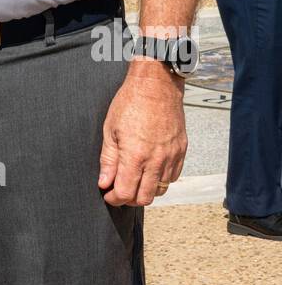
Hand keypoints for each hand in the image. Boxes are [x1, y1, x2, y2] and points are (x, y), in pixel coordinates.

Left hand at [98, 61, 186, 205]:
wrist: (156, 85)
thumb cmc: (131, 102)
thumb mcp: (110, 129)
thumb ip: (108, 160)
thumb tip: (104, 183)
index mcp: (135, 156)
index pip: (125, 193)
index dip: (114, 198)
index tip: (108, 195)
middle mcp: (156, 160)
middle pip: (144, 198)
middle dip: (129, 199)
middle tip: (119, 190)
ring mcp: (171, 157)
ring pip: (160, 190)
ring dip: (146, 190)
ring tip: (134, 180)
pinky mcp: (181, 151)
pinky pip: (173, 177)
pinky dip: (161, 180)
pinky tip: (150, 170)